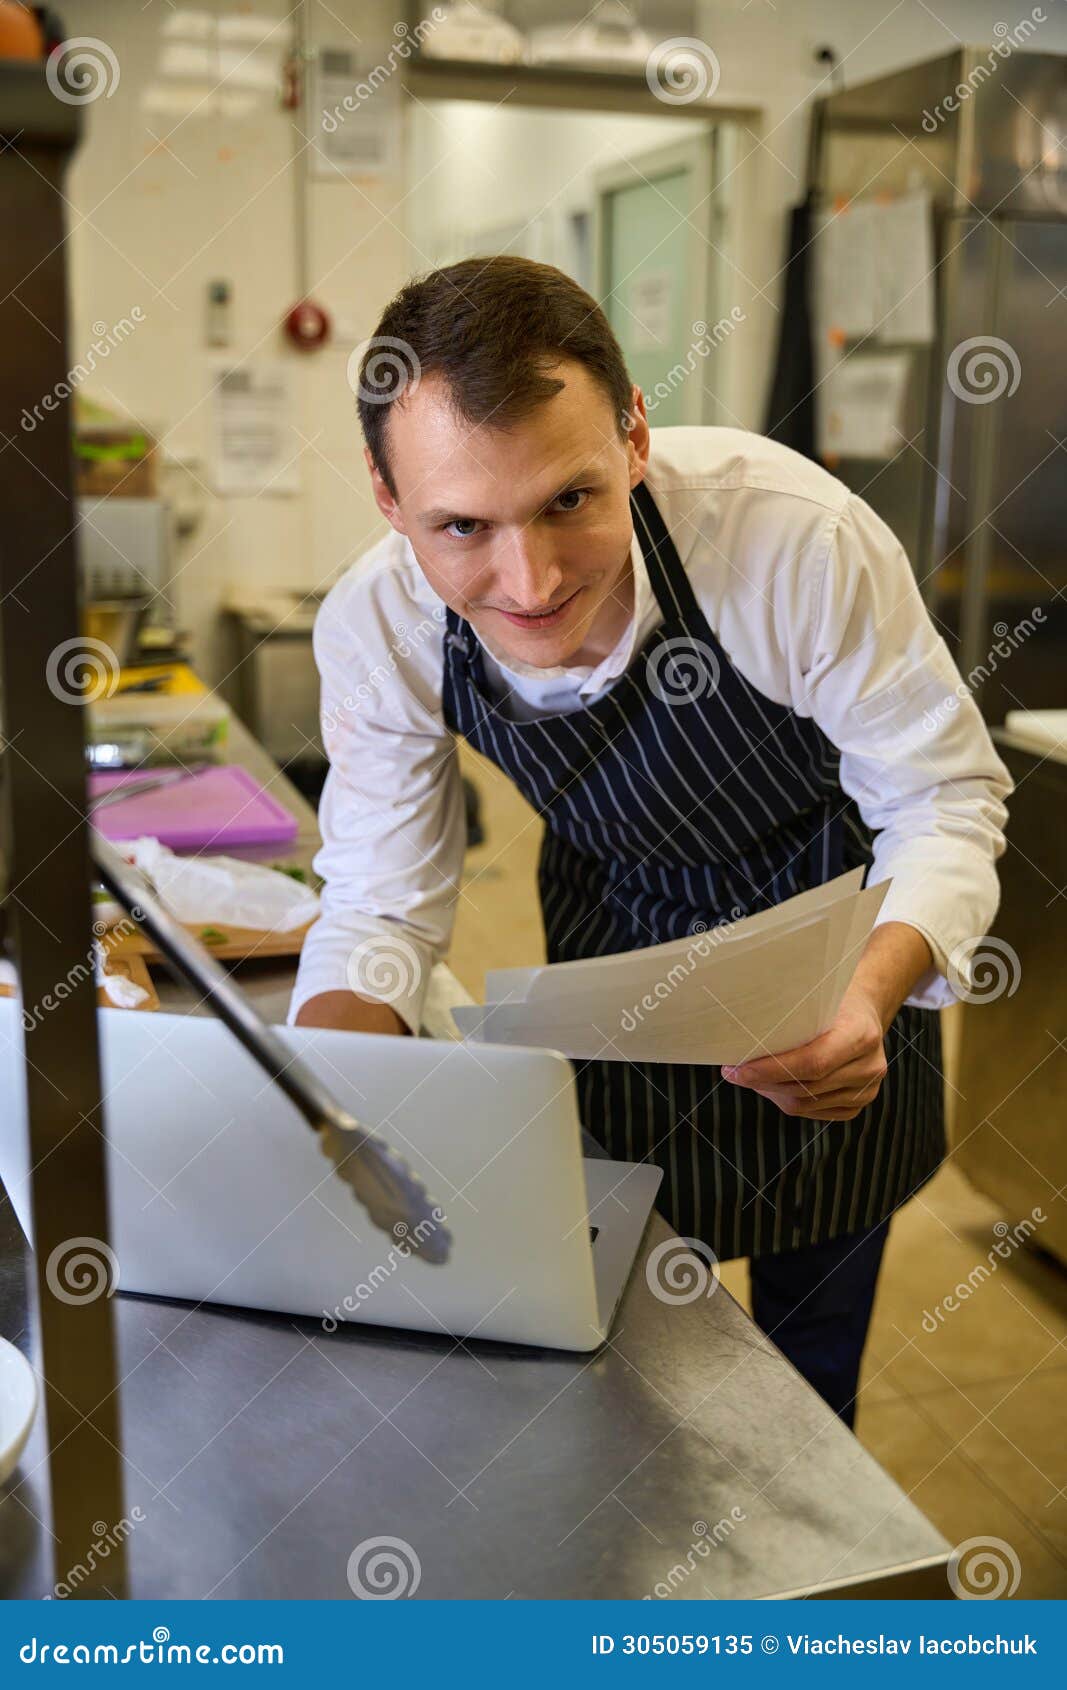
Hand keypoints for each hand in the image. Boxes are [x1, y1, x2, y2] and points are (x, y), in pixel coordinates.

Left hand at [720, 985, 887, 1121]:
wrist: (864, 1012)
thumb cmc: (834, 1001)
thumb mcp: (817, 998)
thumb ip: (790, 1017)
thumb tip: (740, 1032)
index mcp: (862, 1034)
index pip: (812, 1062)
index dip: (770, 1070)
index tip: (737, 1069)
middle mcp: (869, 1066)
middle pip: (806, 1087)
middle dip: (763, 1082)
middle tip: (734, 1072)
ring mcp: (866, 1090)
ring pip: (806, 1104)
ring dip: (772, 1093)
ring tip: (750, 1077)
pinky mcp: (857, 1104)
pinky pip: (814, 1111)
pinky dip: (789, 1101)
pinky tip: (772, 1086)